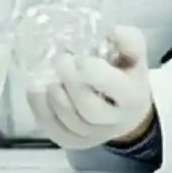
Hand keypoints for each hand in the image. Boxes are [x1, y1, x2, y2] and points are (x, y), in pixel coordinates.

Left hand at [26, 25, 153, 150]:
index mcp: (132, 96)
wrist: (127, 111)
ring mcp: (94, 135)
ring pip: (69, 122)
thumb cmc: (126, 76)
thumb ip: (129, 41)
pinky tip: (37, 90)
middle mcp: (115, 121)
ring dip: (53, 97)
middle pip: (89, 109)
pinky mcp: (75, 141)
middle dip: (70, 83)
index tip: (79, 57)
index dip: (92, 71)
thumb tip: (114, 31)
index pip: (113, 87)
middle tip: (61, 62)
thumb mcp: (134, 56)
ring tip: (50, 78)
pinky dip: (41, 111)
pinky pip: (55, 131)